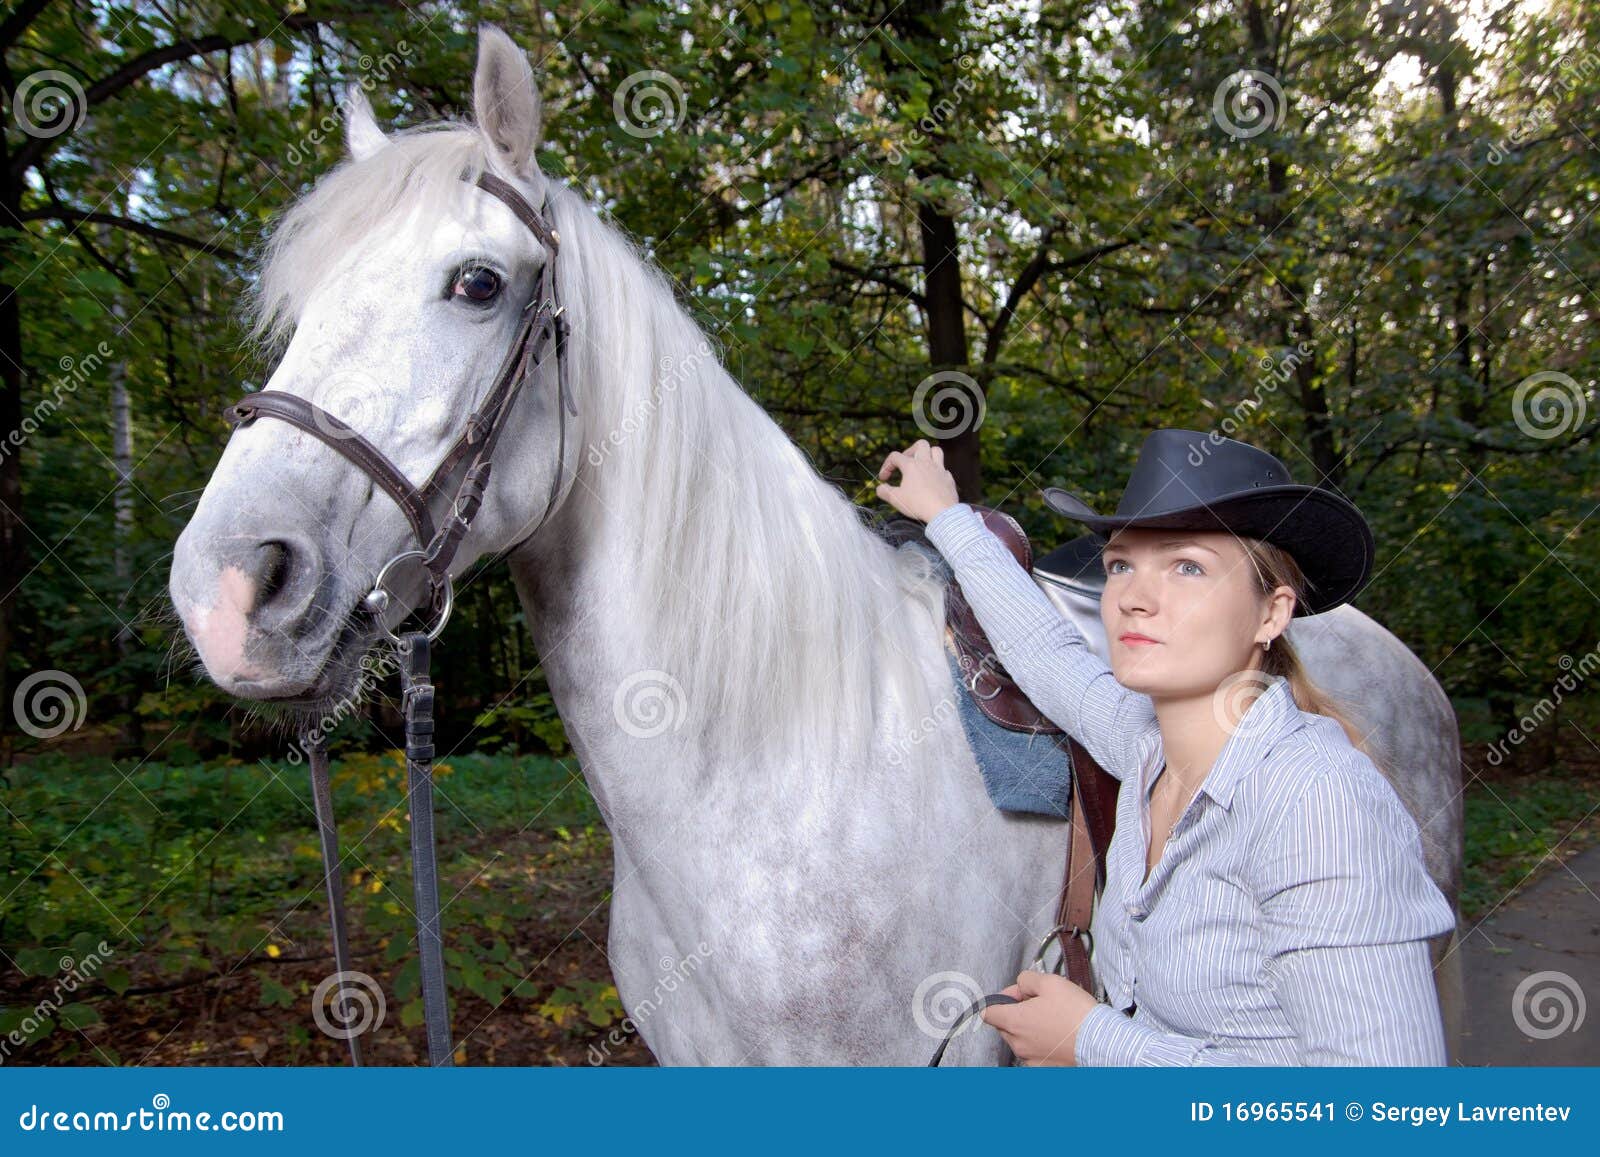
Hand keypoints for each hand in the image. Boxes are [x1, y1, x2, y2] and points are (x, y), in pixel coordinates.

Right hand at [876, 439, 960, 523]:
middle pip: (920, 444)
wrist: (942, 513)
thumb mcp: (896, 499)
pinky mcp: (948, 479)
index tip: (884, 478)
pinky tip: (933, 480)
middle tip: (905, 462)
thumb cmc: (918, 505)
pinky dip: (937, 472)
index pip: (895, 457)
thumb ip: (884, 492)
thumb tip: (880, 488)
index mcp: (911, 466)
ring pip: (936, 451)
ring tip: (922, 464)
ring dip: (928, 454)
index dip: (886, 466)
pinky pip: (944, 469)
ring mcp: (939, 470)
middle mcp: (926, 463)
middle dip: (910, 450)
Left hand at [980, 970, 1100, 1065]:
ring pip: (1020, 1039)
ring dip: (1029, 1028)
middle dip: (1017, 1011)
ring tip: (1052, 1019)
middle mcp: (1018, 1044)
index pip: (987, 1012)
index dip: (1000, 999)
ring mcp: (1030, 1059)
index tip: (1015, 995)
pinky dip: (1040, 1043)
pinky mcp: (1044, 1068)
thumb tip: (1021, 985)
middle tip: (1039, 1003)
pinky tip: (1057, 1034)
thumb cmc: (1077, 1014)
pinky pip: (1033, 1052)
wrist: (1101, 1041)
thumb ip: (1026, 979)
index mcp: (1015, 1022)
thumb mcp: (1049, 981)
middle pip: (1004, 1025)